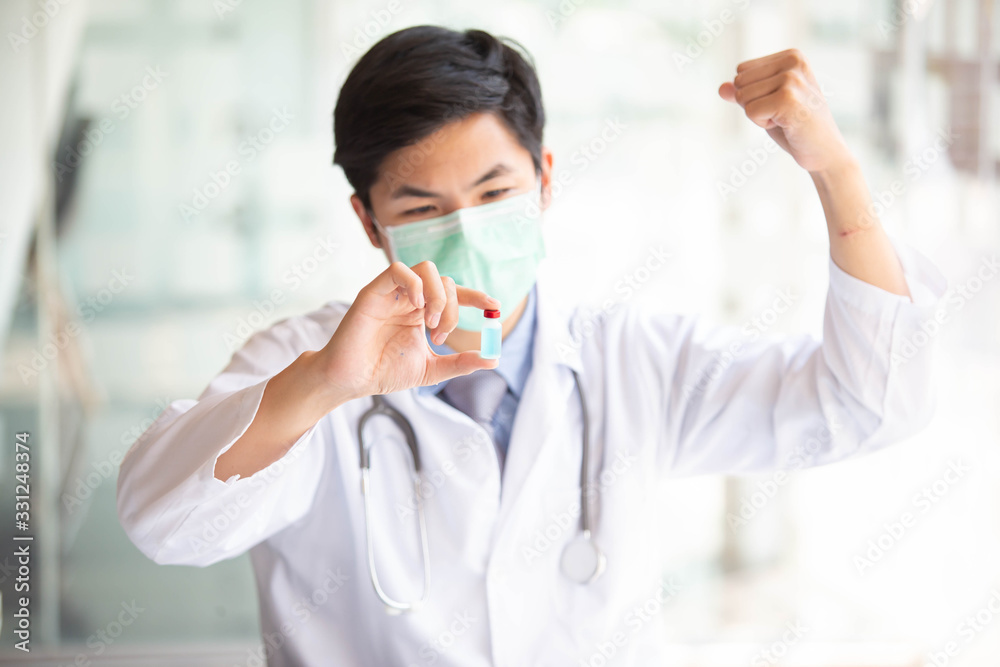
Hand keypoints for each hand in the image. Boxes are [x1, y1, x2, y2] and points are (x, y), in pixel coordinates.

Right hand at [316, 260, 499, 398]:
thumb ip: (460, 363)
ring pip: (426, 269)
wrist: (352, 380)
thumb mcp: (431, 370)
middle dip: (453, 306)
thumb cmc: (384, 372)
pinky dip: (415, 285)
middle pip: (445, 281)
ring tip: (431, 323)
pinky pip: (398, 270)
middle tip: (441, 334)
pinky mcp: (374, 291)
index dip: (476, 296)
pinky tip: (417, 309)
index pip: (455, 293)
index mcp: (423, 312)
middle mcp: (410, 298)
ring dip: (438, 295)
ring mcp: (393, 293)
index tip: (495, 306)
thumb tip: (492, 359)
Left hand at [718, 49, 850, 172]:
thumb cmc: (795, 127)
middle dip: (753, 104)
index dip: (753, 94)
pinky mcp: (787, 98)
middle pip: (739, 82)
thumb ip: (743, 93)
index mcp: (791, 56)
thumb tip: (721, 88)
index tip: (779, 104)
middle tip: (782, 114)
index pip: (741, 72)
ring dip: (759, 115)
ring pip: (742, 97)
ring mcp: (791, 79)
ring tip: (786, 118)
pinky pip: (750, 111)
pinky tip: (787, 124)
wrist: (824, 151)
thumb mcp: (766, 104)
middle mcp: (793, 62)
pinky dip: (763, 124)